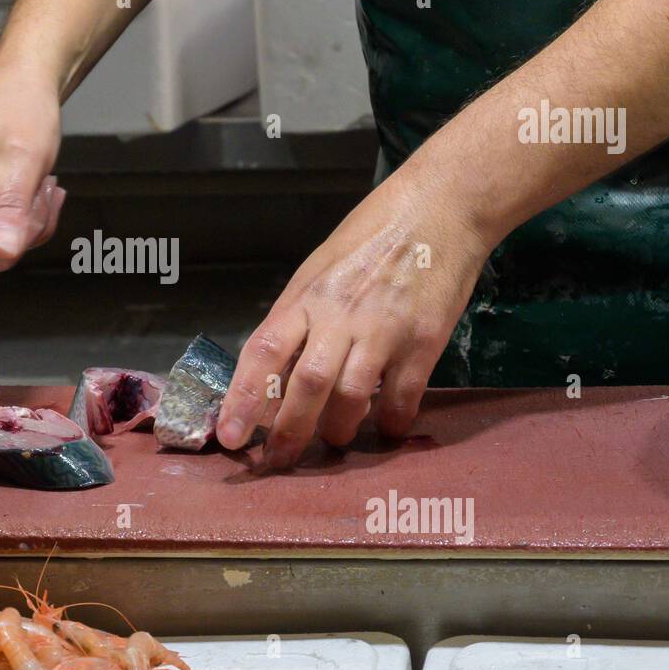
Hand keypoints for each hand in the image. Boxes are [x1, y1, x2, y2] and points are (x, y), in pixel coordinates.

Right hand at [0, 65, 66, 276]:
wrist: (31, 89)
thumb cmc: (19, 108)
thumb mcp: (19, 157)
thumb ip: (7, 205)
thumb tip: (0, 251)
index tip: (0, 248)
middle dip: (5, 242)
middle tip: (37, 204)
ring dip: (24, 231)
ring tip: (44, 190)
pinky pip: (0, 241)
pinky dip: (28, 227)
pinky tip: (42, 195)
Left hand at [216, 173, 492, 467]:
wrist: (440, 207)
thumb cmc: (371, 236)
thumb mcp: (319, 268)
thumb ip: (297, 316)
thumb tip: (272, 370)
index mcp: (306, 296)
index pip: (264, 351)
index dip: (242, 398)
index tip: (227, 436)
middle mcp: (340, 314)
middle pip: (306, 385)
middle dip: (288, 432)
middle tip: (278, 461)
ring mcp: (383, 329)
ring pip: (351, 398)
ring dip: (338, 431)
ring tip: (334, 441)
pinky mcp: (424, 340)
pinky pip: (403, 396)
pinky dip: (392, 422)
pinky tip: (388, 429)